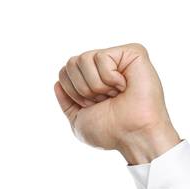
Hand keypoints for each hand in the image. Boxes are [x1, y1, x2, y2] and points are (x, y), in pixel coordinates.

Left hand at [53, 43, 179, 164]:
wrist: (133, 135)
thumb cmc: (110, 132)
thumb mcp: (78, 120)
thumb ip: (66, 102)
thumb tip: (57, 82)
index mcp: (93, 80)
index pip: (64, 72)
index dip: (73, 92)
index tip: (92, 106)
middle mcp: (105, 66)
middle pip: (71, 62)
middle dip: (82, 89)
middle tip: (104, 100)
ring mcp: (119, 58)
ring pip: (84, 59)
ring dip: (96, 85)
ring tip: (115, 94)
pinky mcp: (133, 52)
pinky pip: (102, 57)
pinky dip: (109, 78)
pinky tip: (124, 86)